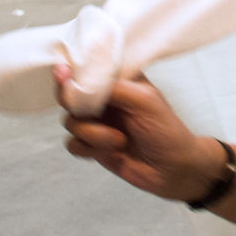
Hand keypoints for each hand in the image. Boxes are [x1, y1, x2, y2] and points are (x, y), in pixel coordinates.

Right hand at [56, 63, 216, 202]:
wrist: (173, 169)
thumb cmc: (166, 130)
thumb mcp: (144, 100)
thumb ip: (110, 86)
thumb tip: (72, 75)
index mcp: (119, 81)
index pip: (87, 67)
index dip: (71, 70)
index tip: (63, 74)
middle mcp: (105, 99)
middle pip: (68, 93)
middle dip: (74, 103)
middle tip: (93, 112)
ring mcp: (97, 122)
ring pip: (70, 121)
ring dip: (93, 133)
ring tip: (120, 140)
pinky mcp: (92, 145)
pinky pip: (72, 143)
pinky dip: (90, 148)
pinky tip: (112, 151)